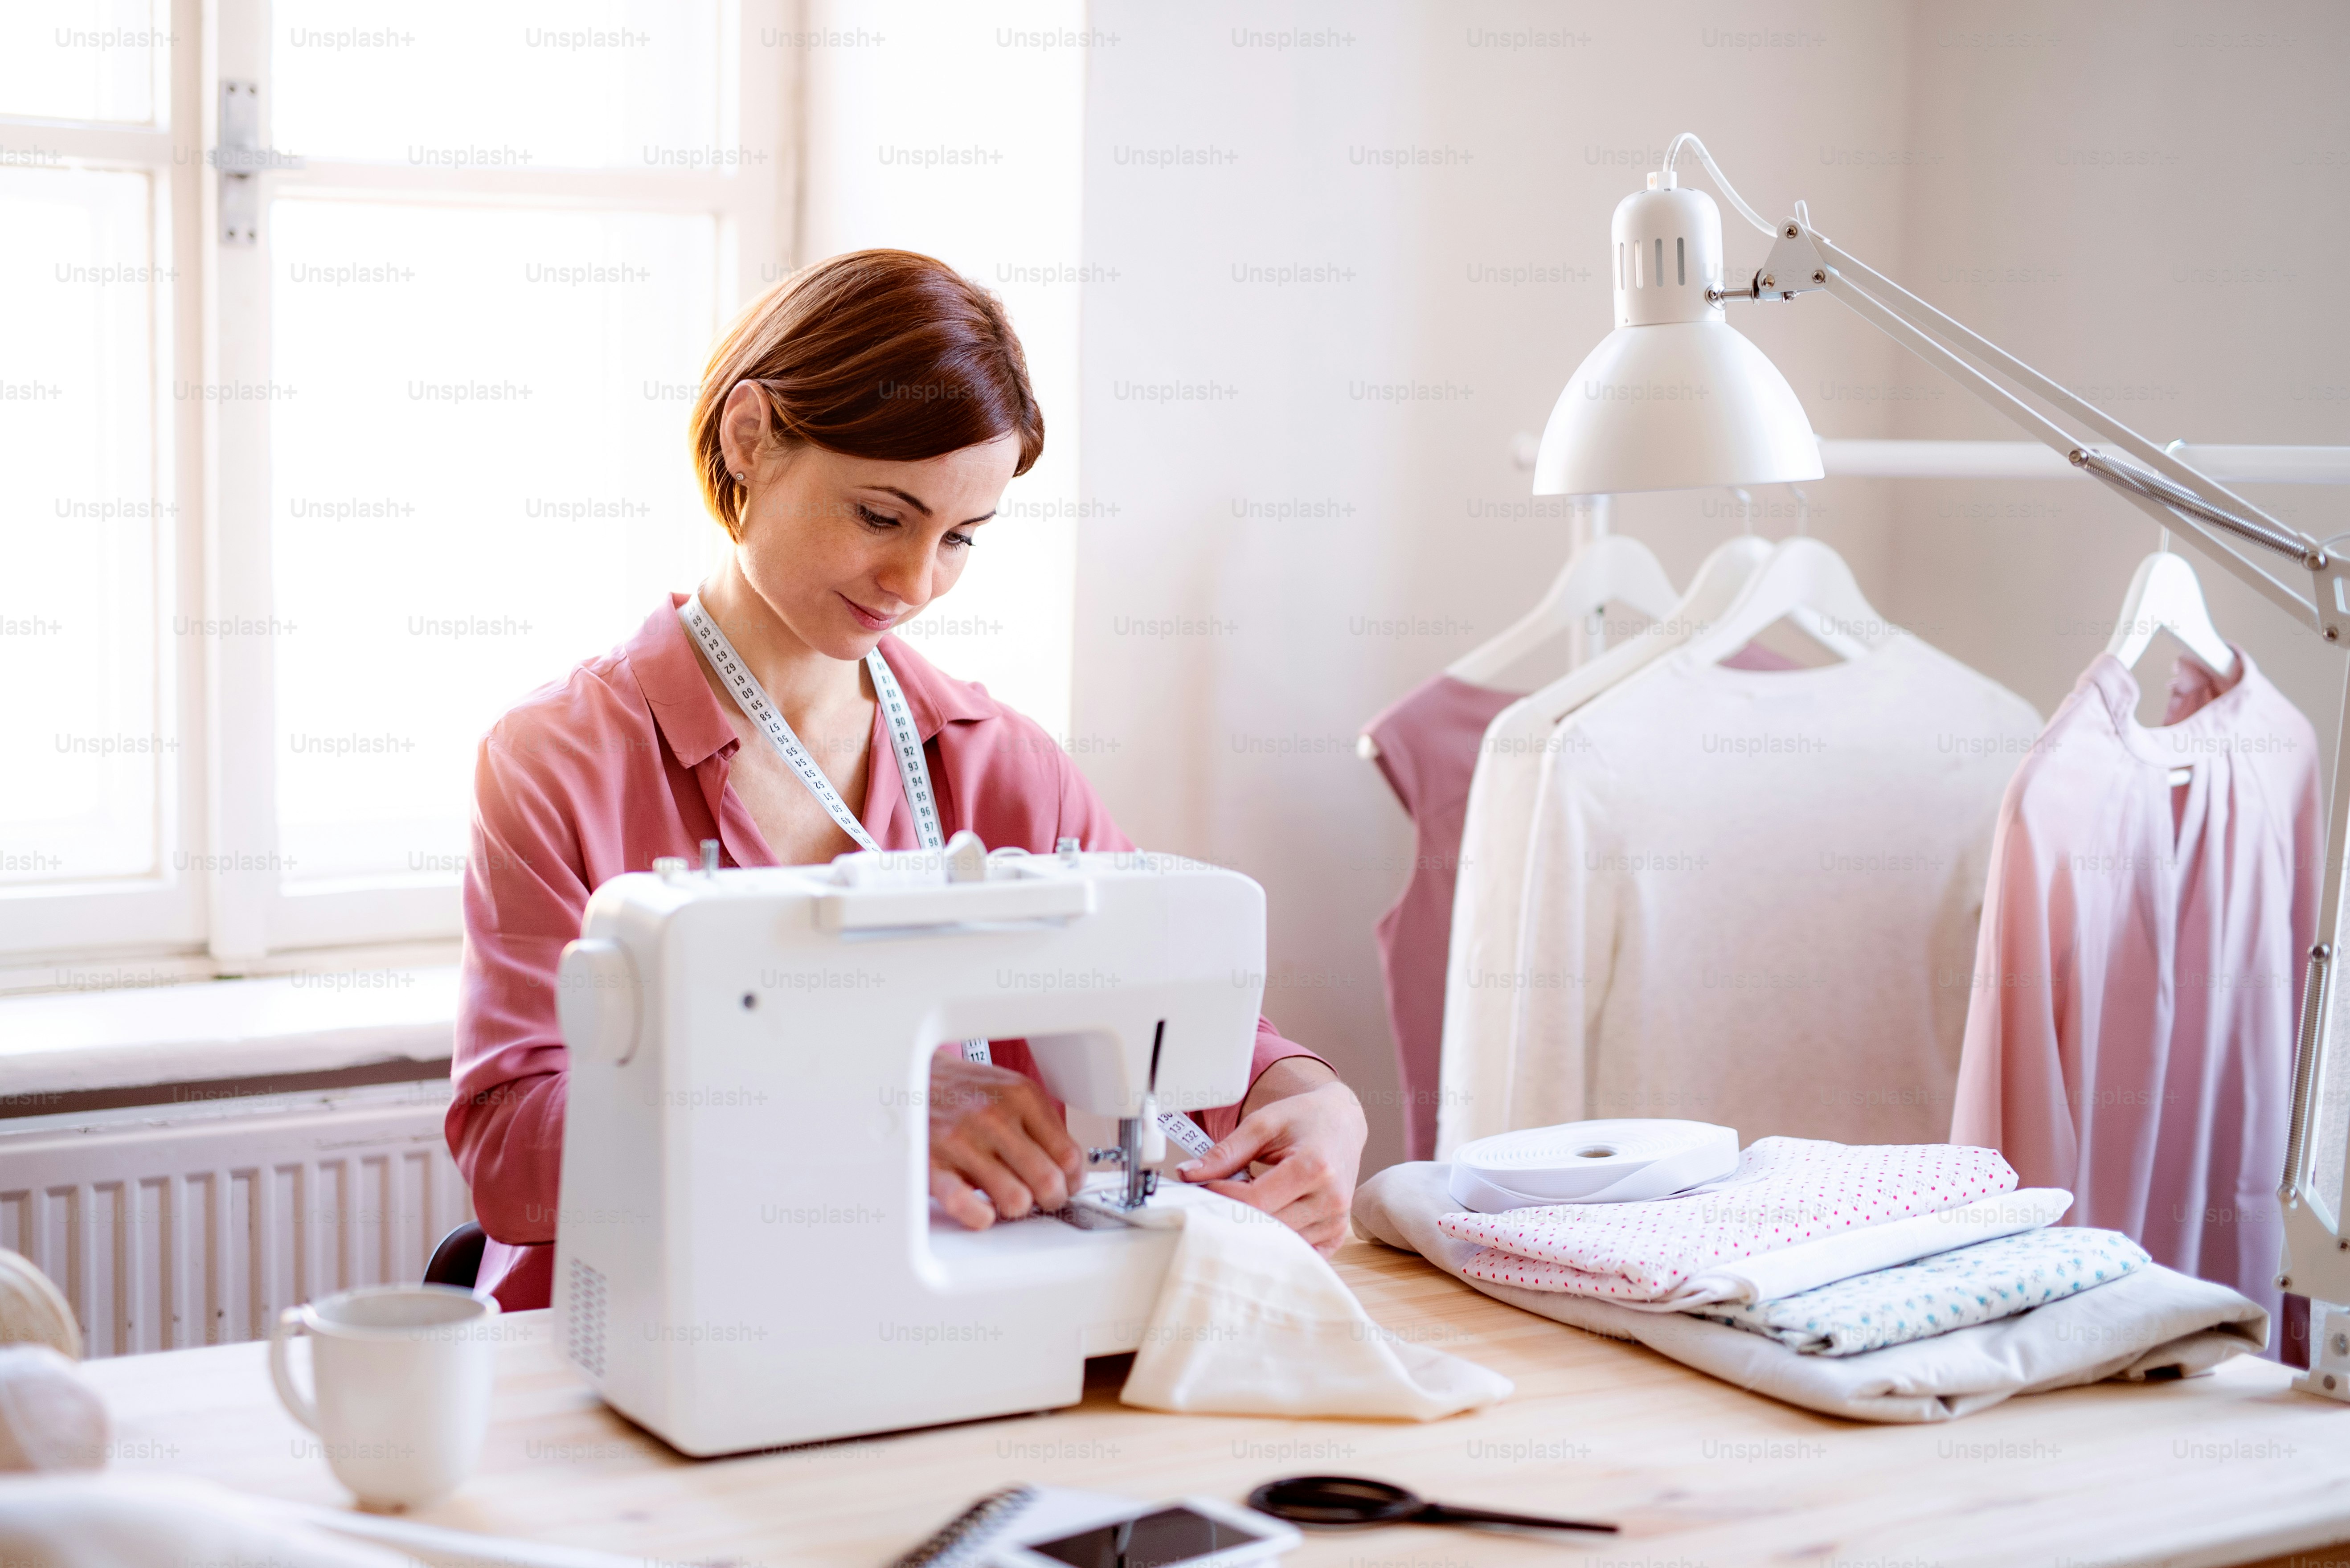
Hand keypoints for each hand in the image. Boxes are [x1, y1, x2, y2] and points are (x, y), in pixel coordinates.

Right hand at [927, 1053, 1084, 1229]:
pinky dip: (980, 1217)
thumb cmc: (965, 1091)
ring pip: (1015, 1200)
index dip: (1073, 1180)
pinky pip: (965, 1205)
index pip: (1069, 1156)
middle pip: (1048, 1182)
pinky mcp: (932, 1165)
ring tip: (1009, 1199)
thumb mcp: (1011, 1090)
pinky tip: (983, 1211)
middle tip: (1042, 1200)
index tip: (1066, 1185)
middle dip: (1051, 1200)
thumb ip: (1042, 1125)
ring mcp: (962, 1141)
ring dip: (1017, 1208)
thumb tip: (1071, 1171)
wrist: (910, 1076)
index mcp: (1021, 1097)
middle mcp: (994, 1117)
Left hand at [1177, 1062, 1365, 1254]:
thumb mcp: (1262, 1124)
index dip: (1222, 1197)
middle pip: (1266, 1227)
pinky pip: (1298, 1253)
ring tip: (1244, 1202)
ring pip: (1279, 1244)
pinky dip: (1276, 1242)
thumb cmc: (1302, 1119)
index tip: (1203, 1185)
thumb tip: (1187, 1174)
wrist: (1341, 1121)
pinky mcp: (1336, 1235)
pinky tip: (1266, 1220)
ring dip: (1253, 1229)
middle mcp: (1331, 1199)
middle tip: (1217, 1198)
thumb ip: (1225, 1152)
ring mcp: (1335, 1221)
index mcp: (1314, 1167)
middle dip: (1233, 1214)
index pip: (1255, 1201)